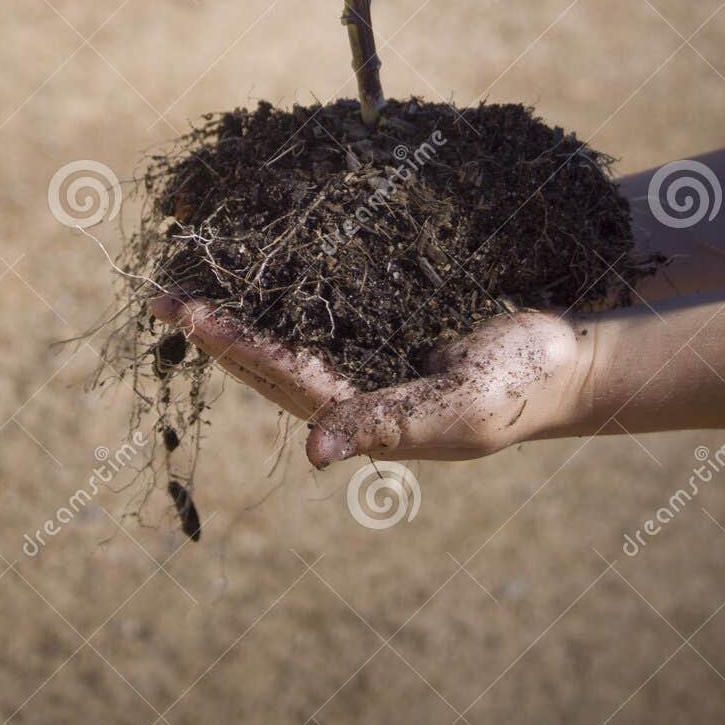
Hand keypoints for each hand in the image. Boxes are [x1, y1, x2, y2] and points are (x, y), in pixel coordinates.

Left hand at [151, 296, 590, 464]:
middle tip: (158, 291)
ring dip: (233, 310)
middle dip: (212, 326)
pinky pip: (314, 311)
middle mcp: (352, 390)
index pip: (282, 374)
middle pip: (266, 358)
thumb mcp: (456, 407)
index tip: (189, 312)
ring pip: (281, 334)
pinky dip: (276, 292)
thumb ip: (385, 423)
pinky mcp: (379, 329)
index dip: (235, 343)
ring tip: (182, 284)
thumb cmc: (518, 386)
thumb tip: (314, 453)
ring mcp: (363, 360)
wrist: (566, 360)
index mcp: (363, 414)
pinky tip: (252, 271)